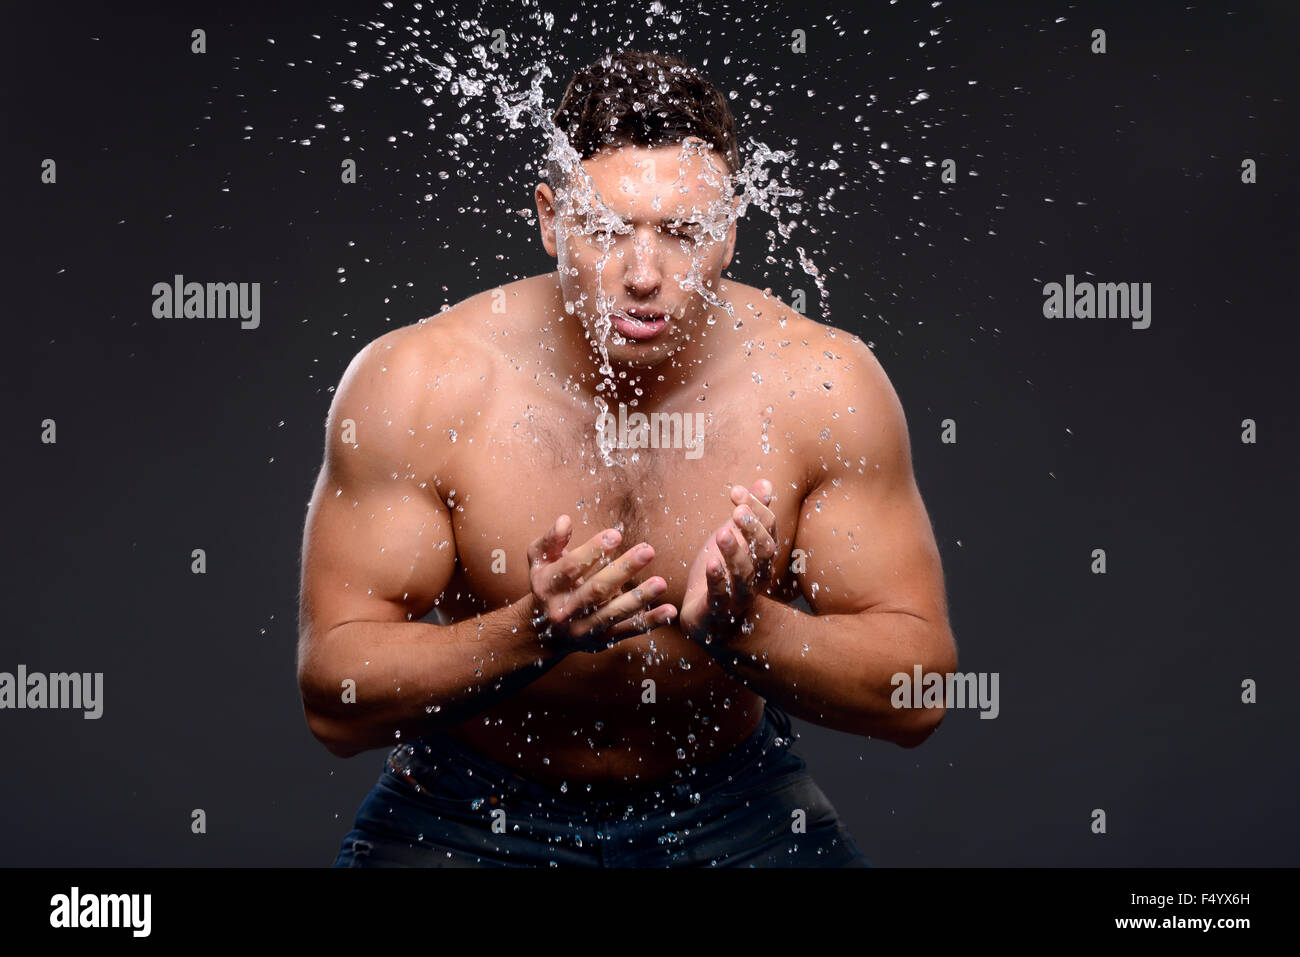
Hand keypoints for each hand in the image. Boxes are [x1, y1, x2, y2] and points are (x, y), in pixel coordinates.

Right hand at [524, 515, 676, 653]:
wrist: (542, 633)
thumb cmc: (547, 586)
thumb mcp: (540, 561)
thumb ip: (551, 540)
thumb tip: (566, 520)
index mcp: (547, 587)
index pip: (571, 567)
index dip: (593, 550)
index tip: (616, 534)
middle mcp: (564, 611)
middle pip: (595, 590)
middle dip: (622, 570)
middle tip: (648, 550)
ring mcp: (583, 629)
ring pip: (613, 614)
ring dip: (639, 598)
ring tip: (661, 583)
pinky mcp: (601, 641)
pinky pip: (628, 631)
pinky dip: (650, 622)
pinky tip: (669, 611)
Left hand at [679, 480, 777, 644]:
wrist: (714, 624)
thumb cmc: (726, 577)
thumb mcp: (736, 540)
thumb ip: (751, 514)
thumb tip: (765, 482)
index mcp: (762, 557)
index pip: (768, 529)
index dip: (756, 509)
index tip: (736, 492)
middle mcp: (757, 576)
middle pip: (763, 551)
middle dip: (752, 530)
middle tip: (738, 511)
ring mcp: (739, 596)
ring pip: (744, 575)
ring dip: (735, 553)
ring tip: (723, 533)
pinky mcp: (718, 611)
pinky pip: (721, 596)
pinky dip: (718, 580)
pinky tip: (711, 563)